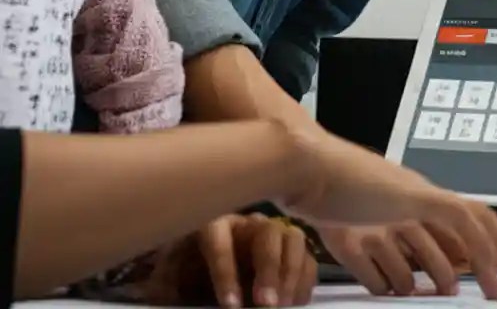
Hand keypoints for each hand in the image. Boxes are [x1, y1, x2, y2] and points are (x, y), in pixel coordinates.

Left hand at [144, 214, 315, 307]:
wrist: (216, 280)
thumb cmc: (190, 278)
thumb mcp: (174, 282)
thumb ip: (169, 286)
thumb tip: (160, 294)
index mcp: (213, 227)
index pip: (219, 240)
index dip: (225, 273)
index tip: (230, 305)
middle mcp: (248, 224)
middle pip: (267, 233)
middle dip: (268, 270)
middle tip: (266, 305)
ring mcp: (275, 233)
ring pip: (293, 240)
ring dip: (290, 275)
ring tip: (283, 305)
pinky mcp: (292, 250)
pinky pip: (308, 258)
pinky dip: (304, 281)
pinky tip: (296, 303)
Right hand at [278, 126, 496, 299]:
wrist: (300, 166)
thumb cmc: (317, 196)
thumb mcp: (353, 231)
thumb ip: (379, 251)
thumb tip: (398, 283)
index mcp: (410, 200)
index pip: (462, 222)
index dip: (484, 248)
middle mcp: (421, 194)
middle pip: (479, 221)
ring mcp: (419, 192)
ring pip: (475, 222)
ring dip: (494, 258)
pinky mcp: (413, 194)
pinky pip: (459, 219)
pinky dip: (475, 246)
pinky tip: (481, 272)